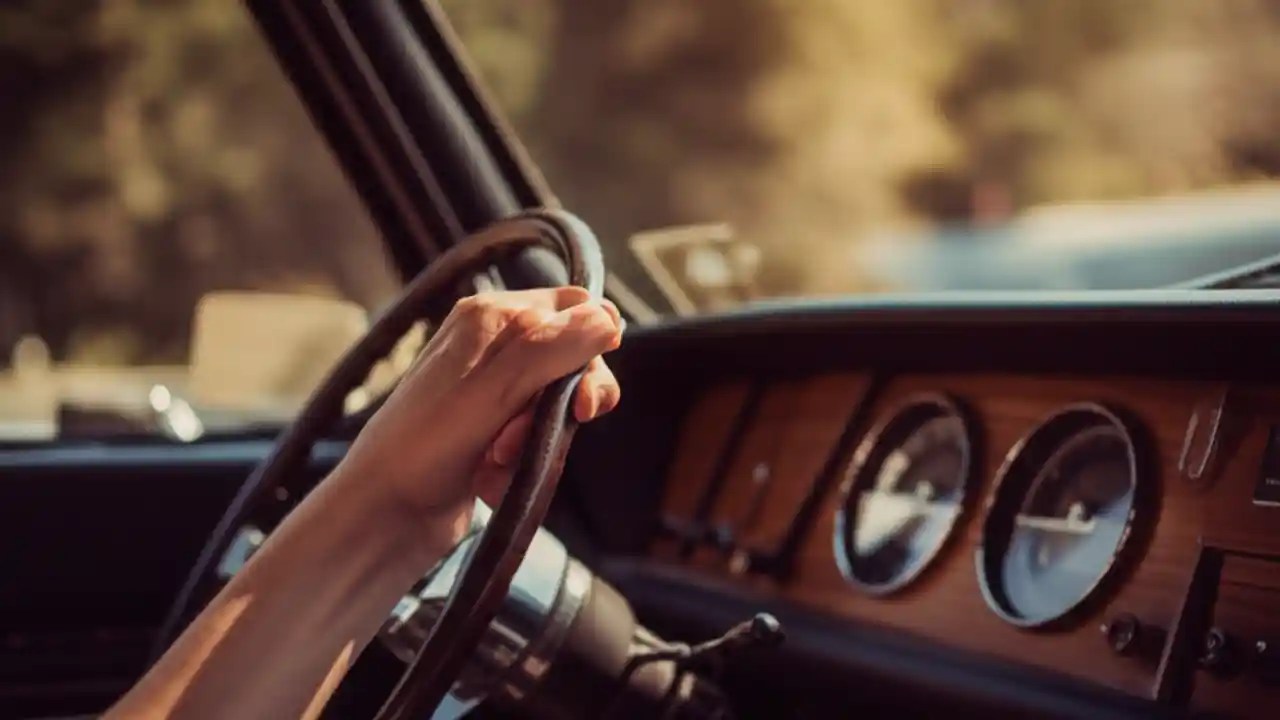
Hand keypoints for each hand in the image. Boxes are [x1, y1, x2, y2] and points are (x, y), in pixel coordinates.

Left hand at [330, 287, 622, 555]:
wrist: (383, 513)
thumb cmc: (426, 444)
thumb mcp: (497, 388)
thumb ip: (554, 347)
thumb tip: (609, 318)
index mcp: (490, 317)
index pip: (573, 306)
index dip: (591, 347)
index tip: (586, 397)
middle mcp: (492, 345)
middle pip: (573, 360)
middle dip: (564, 404)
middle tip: (547, 432)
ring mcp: (493, 391)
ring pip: (558, 406)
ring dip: (540, 441)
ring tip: (497, 461)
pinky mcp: (493, 433)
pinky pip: (538, 440)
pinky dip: (524, 464)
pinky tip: (491, 479)